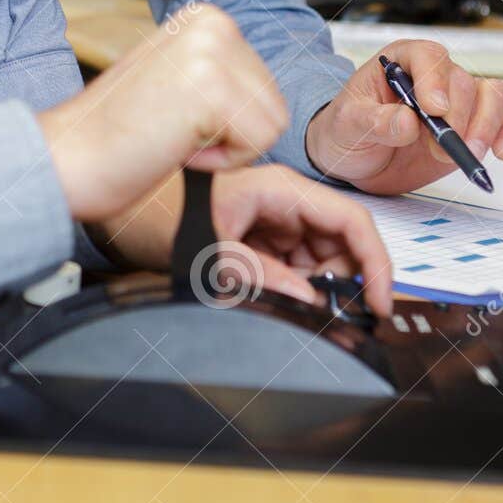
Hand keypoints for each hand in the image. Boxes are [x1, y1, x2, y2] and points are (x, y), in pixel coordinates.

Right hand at [39, 4, 287, 222]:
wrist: (69, 155)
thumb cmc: (117, 131)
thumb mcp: (176, 77)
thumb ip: (217, 70)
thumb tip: (263, 87)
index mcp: (207, 16)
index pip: (264, 86)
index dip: (226, 121)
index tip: (175, 116)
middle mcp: (213, 22)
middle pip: (274, 103)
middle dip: (231, 134)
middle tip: (172, 129)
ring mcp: (212, 51)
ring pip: (271, 124)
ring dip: (226, 149)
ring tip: (173, 135)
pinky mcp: (212, 87)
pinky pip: (258, 144)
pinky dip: (221, 162)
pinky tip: (175, 146)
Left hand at [93, 164, 393, 316]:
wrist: (121, 206)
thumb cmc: (157, 212)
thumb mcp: (212, 252)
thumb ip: (263, 278)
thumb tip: (309, 302)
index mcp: (281, 189)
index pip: (352, 220)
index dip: (376, 262)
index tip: (381, 301)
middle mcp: (284, 198)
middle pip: (342, 240)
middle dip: (344, 280)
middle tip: (330, 314)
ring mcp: (274, 215)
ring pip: (321, 255)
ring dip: (318, 285)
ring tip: (293, 304)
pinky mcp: (262, 232)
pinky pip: (295, 261)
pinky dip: (296, 284)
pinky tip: (278, 297)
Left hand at [305, 40, 502, 193]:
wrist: (355, 160)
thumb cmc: (346, 131)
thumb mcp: (348, 125)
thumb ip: (374, 121)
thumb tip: (405, 121)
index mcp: (400, 62)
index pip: (427, 55)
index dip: (434, 79)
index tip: (433, 109)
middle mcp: (434, 77)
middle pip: (463, 81)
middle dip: (459, 116)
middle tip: (443, 147)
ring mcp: (457, 103)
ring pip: (493, 96)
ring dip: (488, 125)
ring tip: (469, 153)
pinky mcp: (473, 128)